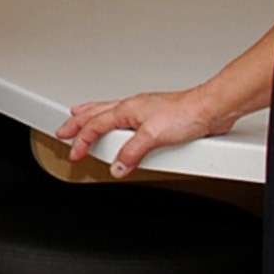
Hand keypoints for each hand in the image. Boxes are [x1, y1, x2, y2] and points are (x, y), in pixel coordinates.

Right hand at [60, 87, 226, 176]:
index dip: (82, 141)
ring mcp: (144, 111)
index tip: (74, 154)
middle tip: (63, 130)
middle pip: (96, 113)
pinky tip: (119, 127)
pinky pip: (126, 119)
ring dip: (92, 116)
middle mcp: (133, 107)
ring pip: (110, 112)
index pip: (96, 126)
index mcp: (127, 109)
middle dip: (77, 122)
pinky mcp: (156, 119)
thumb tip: (117, 166)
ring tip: (80, 117)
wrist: (210, 110)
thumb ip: (132, 152)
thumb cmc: (186, 114)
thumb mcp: (153, 136)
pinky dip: (114, 121)